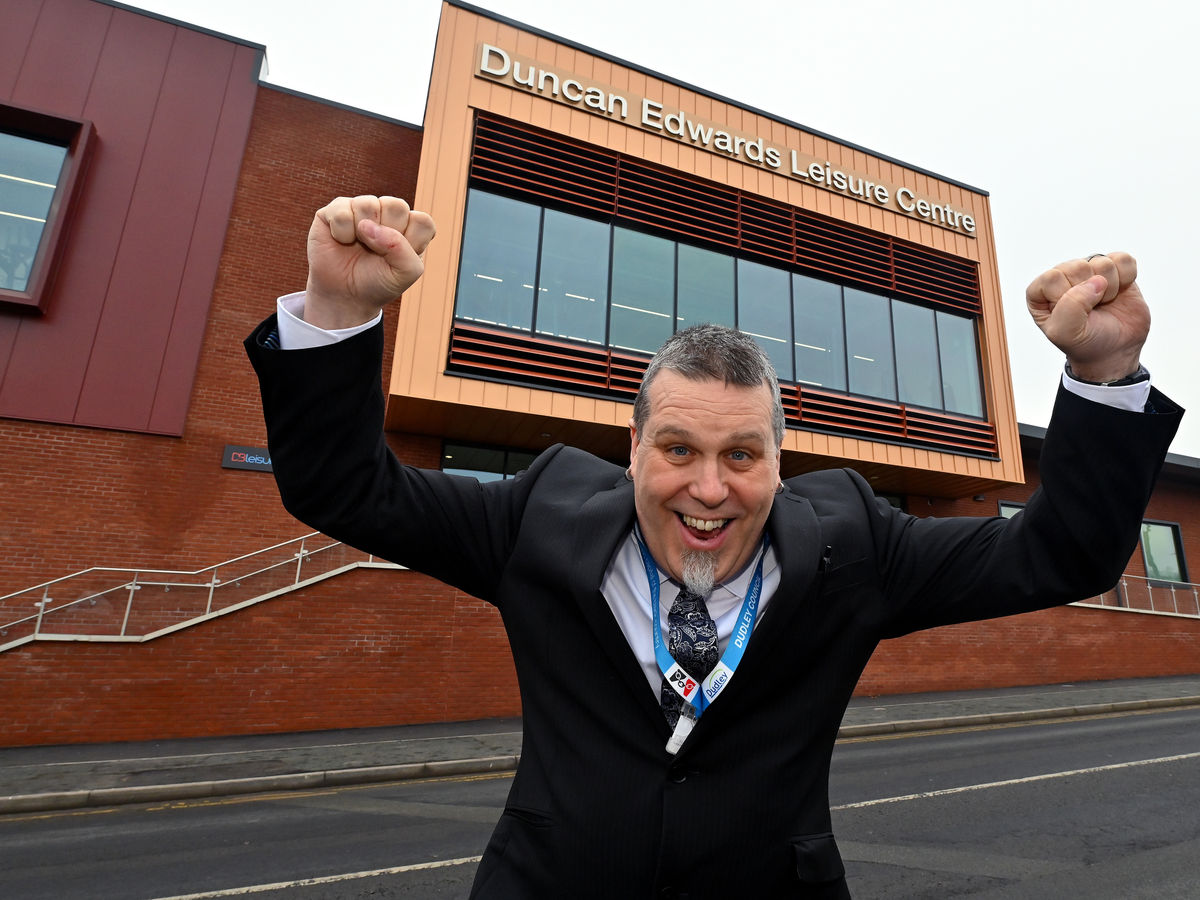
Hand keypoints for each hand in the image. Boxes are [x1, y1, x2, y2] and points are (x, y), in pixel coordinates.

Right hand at [304, 195, 435, 329]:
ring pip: (368, 204)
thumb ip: (401, 250)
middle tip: (376, 252)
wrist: (345, 296)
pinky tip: (341, 240)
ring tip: (358, 246)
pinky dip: (341, 233)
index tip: (397, 261)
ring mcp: (362, 207)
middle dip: (387, 236)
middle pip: (397, 206)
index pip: (422, 221)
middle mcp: (388, 212)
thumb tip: (367, 226)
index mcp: (411, 226)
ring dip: (362, 234)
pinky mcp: (336, 209)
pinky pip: (341, 212)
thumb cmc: (378, 283)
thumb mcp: (404, 274)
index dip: (410, 244)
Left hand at [1025, 252, 1148, 382]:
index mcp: (1041, 291)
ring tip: (1103, 304)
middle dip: (1091, 293)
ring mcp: (1090, 271)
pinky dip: (1127, 278)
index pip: (1053, 277)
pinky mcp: (1114, 269)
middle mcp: (1063, 277)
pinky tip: (1119, 292)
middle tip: (1091, 311)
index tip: (1075, 316)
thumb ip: (1071, 306)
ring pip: (1103, 262)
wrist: (1114, 351)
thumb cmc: (1084, 342)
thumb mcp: (1065, 333)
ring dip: (1109, 288)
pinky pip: (1123, 259)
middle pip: (1079, 266)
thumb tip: (1097, 281)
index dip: (1069, 297)